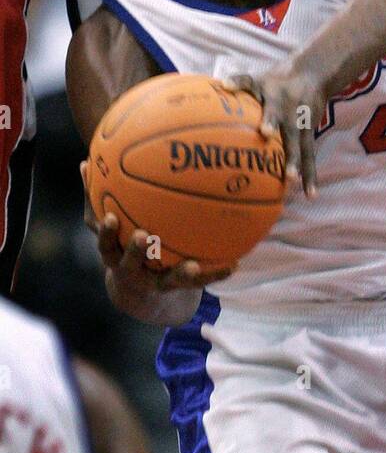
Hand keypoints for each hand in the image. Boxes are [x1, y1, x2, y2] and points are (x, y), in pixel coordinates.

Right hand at [81, 162, 236, 307]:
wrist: (139, 289)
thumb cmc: (122, 244)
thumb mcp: (107, 225)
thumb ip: (96, 196)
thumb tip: (84, 162)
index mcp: (115, 254)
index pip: (106, 243)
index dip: (107, 233)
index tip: (111, 218)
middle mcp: (133, 270)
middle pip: (131, 263)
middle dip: (136, 251)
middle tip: (142, 236)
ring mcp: (156, 281)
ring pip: (169, 279)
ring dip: (182, 272)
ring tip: (194, 264)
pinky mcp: (179, 288)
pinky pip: (200, 282)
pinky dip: (216, 273)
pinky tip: (234, 264)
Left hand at [220, 66, 326, 197]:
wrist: (313, 73)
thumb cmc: (274, 82)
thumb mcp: (256, 79)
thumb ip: (235, 89)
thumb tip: (204, 97)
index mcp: (265, 89)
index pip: (248, 82)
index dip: (238, 83)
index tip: (226, 85)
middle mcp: (282, 102)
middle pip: (277, 113)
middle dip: (272, 122)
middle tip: (265, 133)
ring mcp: (298, 118)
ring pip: (296, 140)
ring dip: (294, 159)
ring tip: (291, 178)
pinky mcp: (309, 130)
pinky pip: (309, 155)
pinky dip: (310, 175)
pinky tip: (310, 194)